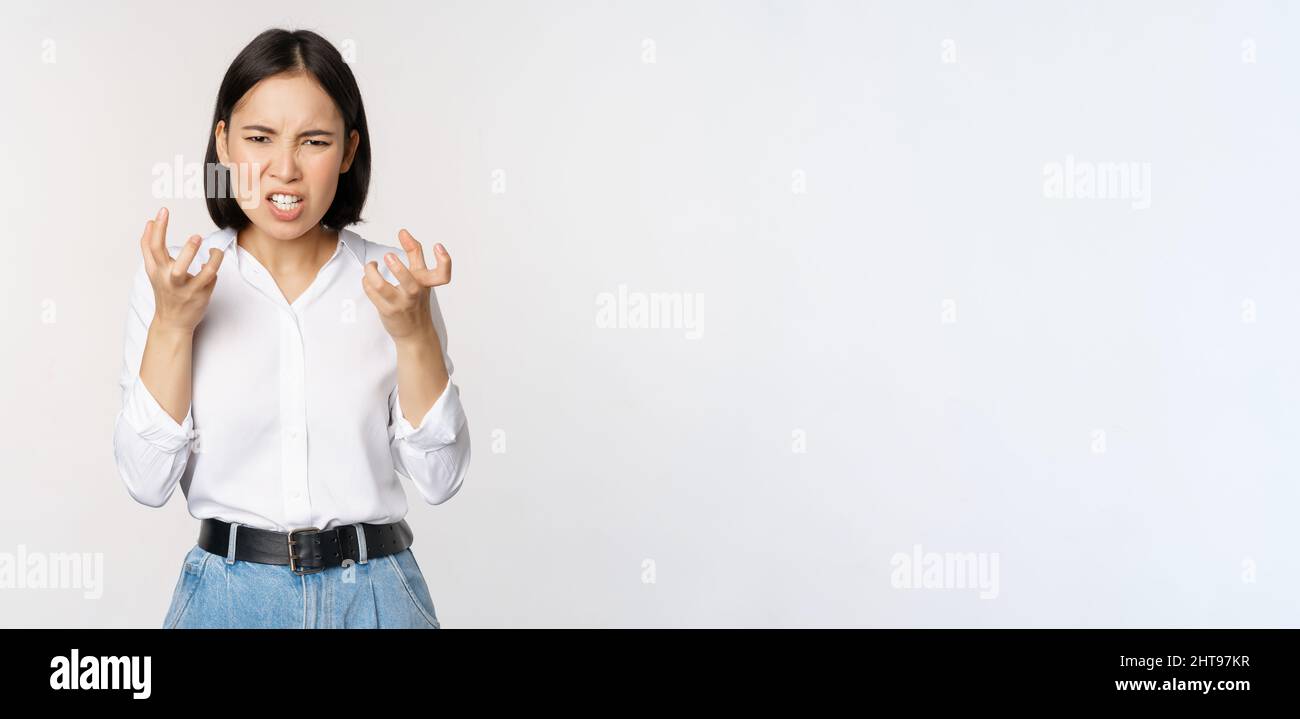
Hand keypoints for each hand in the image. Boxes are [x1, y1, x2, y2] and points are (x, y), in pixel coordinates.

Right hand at [140, 207, 223, 333]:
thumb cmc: (165, 291)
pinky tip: (214, 257)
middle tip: (197, 236)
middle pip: (171, 263)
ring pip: (194, 274)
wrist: (172, 322)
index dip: (156, 228)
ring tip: (214, 250)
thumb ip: (150, 247)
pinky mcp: (198, 295)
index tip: (162, 211)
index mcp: (155, 270)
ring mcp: (184, 288)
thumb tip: (149, 222)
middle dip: (184, 249)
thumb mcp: (154, 270)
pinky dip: (213, 266)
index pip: (152, 246)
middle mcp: (167, 279)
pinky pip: (209, 278)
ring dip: (208, 262)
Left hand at [362, 229, 451, 340]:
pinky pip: (372, 292)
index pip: (443, 274)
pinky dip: (367, 281)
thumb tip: (404, 231)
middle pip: (411, 282)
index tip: (437, 245)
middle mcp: (416, 294)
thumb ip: (415, 254)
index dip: (444, 260)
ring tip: (372, 265)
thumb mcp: (421, 278)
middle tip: (388, 256)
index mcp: (427, 284)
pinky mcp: (388, 310)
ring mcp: (401, 304)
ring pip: (382, 287)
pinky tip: (368, 278)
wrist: (415, 333)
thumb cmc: (416, 301)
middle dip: (398, 268)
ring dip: (372, 273)